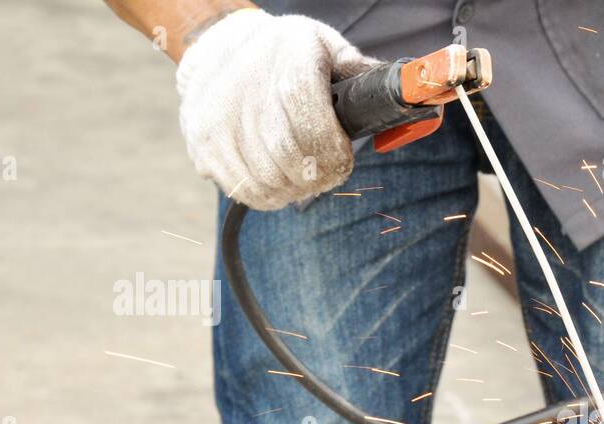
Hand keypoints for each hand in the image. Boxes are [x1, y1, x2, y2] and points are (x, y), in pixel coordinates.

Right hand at [175, 10, 377, 209]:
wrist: (218, 47)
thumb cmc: (285, 53)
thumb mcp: (324, 47)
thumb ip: (360, 74)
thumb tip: (400, 95)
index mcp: (287, 60)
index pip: (311, 121)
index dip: (333, 152)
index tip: (343, 161)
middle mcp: (246, 89)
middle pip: (291, 157)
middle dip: (319, 175)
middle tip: (328, 175)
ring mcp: (219, 120)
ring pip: (269, 180)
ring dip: (295, 189)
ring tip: (305, 178)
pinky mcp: (203, 145)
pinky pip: (244, 190)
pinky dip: (269, 196)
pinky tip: (279, 180)